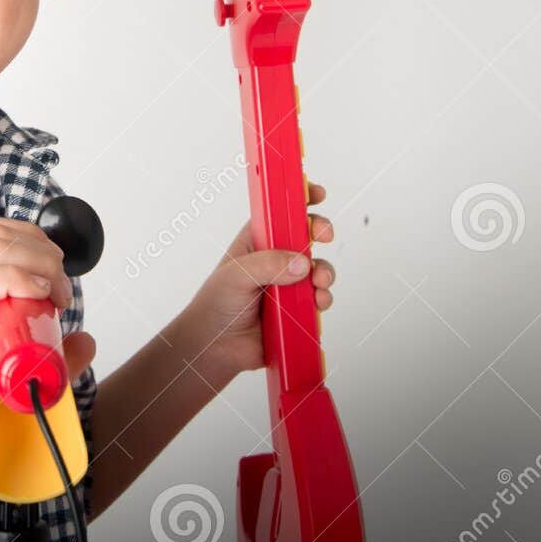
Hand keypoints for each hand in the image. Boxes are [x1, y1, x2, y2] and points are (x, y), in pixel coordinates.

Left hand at [176, 182, 336, 379]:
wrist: (216, 348)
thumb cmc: (216, 305)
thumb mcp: (236, 275)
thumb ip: (268, 265)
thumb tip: (302, 263)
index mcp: (257, 242)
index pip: (280, 214)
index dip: (298, 200)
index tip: (316, 193)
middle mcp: (276, 260)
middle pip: (306, 237)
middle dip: (320, 232)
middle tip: (324, 235)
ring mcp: (288, 284)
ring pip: (317, 269)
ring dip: (324, 271)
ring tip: (318, 281)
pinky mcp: (298, 309)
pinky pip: (319, 298)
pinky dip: (323, 298)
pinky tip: (317, 303)